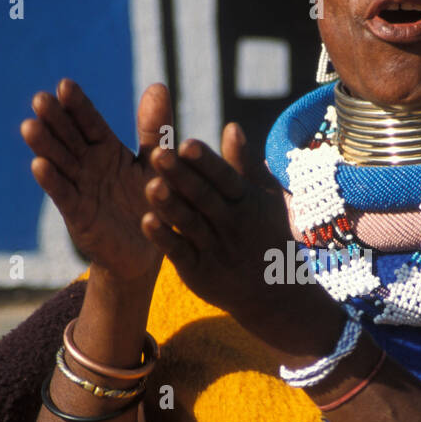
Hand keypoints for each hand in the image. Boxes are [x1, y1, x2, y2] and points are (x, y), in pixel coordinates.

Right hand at [21, 78, 173, 285]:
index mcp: (106, 148)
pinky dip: (52, 180)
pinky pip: (64, 195)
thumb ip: (155, 128)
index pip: (89, 122)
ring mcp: (80, 188)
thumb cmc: (151, 202)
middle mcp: (88, 164)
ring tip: (30, 126)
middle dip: (55, 119)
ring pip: (59, 162)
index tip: (64, 84)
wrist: (147, 250)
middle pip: (68, 137)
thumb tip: (158, 85)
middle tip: (40, 99)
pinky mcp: (78, 214)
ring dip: (44, 145)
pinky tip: (39, 165)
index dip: (77, 105)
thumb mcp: (156, 162)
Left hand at [141, 122, 315, 339]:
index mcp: (247, 201)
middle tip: (158, 154)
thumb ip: (245, 164)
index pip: (226, 178)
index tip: (187, 143)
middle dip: (181, 176)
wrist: (274, 294)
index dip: (207, 162)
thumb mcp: (264, 199)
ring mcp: (215, 249)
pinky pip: (179, 253)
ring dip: (170, 205)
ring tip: (150, 185)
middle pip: (203, 197)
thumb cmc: (266, 234)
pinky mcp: (199, 272)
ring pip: (189, 223)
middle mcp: (232, 224)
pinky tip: (146, 221)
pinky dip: (164, 238)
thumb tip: (231, 127)